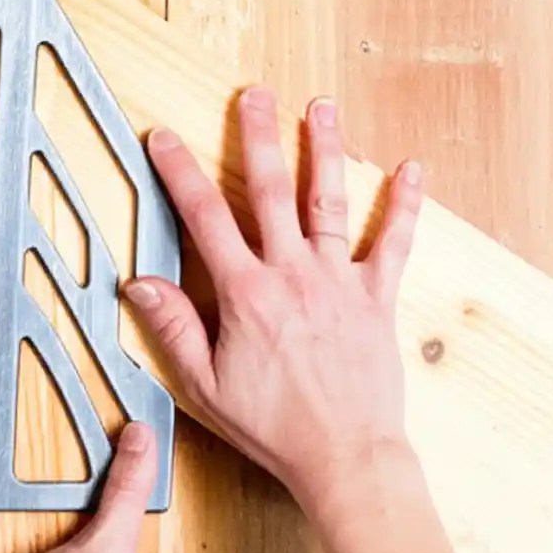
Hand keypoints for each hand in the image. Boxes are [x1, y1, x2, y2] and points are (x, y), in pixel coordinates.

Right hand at [124, 86, 423, 505]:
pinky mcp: (376, 298)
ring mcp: (338, 282)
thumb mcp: (205, 385)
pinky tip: (412, 172)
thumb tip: (140, 284)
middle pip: (269, 191)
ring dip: (324, 149)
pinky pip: (392, 243)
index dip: (180, 173)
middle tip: (254, 96)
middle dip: (258, 137)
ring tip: (320, 107)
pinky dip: (403, 206)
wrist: (345, 456)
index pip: (204, 219)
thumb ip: (174, 328)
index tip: (165, 139)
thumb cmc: (275, 428)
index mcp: (246, 295)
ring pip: (328, 202)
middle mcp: (292, 276)